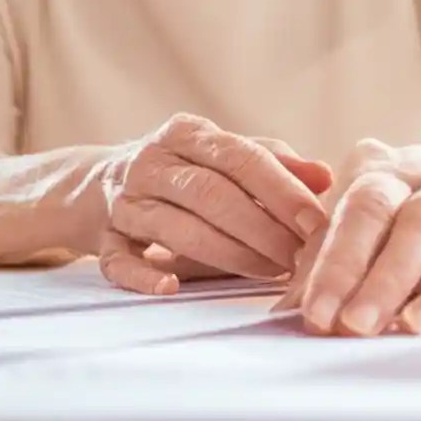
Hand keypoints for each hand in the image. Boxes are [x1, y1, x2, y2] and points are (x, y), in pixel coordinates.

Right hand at [98, 114, 332, 293]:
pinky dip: (144, 276)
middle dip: (261, 229)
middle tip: (300, 257)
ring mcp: (122, 202)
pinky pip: (120, 261)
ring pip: (174, 228)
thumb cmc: (180, 170)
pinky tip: (172, 286)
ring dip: (227, 254)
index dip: (281, 190)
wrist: (96, 184)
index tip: (316, 222)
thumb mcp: (220, 153)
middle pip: (209, 194)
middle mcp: (149, 163)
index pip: (238, 157)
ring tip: (270, 273)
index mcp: (183, 134)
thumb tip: (324, 177)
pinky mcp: (104, 239)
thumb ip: (272, 163)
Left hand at [280, 139, 420, 336]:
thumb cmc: (404, 203)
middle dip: (381, 277)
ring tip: (414, 325)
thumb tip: (291, 307)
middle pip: (411, 220)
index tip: (316, 313)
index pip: (359, 211)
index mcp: (385, 174)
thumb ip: (327, 256)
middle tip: (355, 324)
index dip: (337, 264)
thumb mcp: (361, 217)